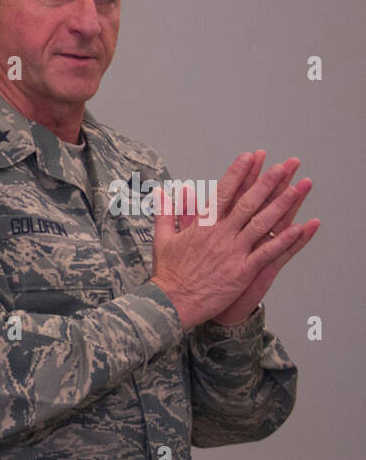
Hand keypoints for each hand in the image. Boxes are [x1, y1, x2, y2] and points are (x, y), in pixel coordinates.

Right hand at [150, 152, 315, 330]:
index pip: (223, 193)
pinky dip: (283, 240)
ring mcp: (232, 252)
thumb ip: (166, 213)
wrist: (170, 303)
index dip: (238, 173)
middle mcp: (220, 235)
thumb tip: (161, 191)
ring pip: (261, 224)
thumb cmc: (167, 273)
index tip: (250, 157)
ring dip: (281, 205)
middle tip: (283, 166)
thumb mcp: (162, 239)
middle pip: (247, 203)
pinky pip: (266, 252)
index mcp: (202, 226)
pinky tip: (299, 228)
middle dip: (267, 182)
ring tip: (297, 188)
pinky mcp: (241, 271)